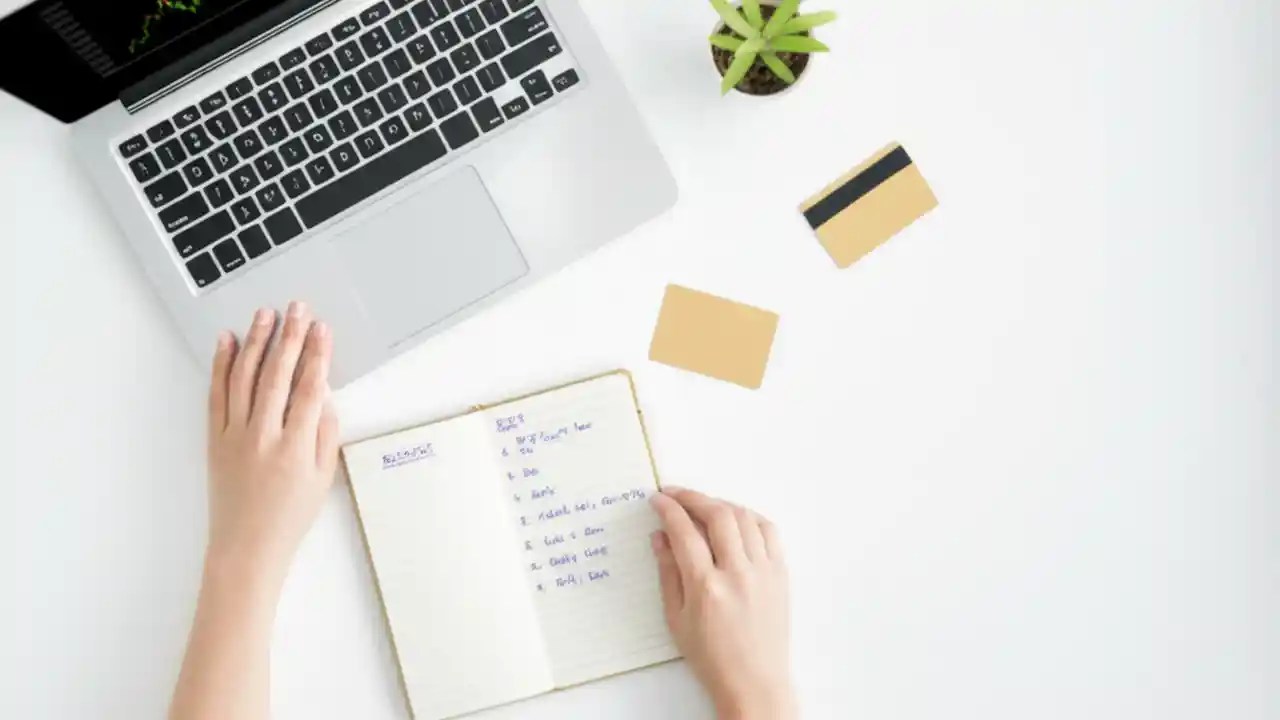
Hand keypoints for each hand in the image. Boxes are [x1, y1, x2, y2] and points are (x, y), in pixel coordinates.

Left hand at [205, 302, 338, 579]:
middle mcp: (263, 436)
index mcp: (296, 447)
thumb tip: (324, 396)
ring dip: (256, 342)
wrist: (246, 547)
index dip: (318, 355)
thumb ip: (327, 434)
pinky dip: (221, 365)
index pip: (310, 388)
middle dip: (290, 337)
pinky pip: (216, 394)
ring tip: (265, 315)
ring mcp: (235, 435)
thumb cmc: (289, 517)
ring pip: (244, 377)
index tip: (322, 329)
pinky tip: (228, 342)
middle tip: (297, 309)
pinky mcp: (214, 439)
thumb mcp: (323, 478)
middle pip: (277, 375)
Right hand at [650, 488, 794, 719]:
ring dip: (720, 504)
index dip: (668, 509)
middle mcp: (738, 573)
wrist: (754, 681)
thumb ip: (668, 573)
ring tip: (703, 506)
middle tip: (675, 494)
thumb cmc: (711, 656)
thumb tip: (659, 536)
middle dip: (693, 497)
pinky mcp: (781, 573)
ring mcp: (764, 571)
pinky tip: (735, 519)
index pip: (684, 532)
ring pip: (744, 517)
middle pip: (717, 515)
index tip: (657, 499)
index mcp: (707, 587)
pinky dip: (750, 517)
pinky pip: (769, 531)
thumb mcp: (676, 618)